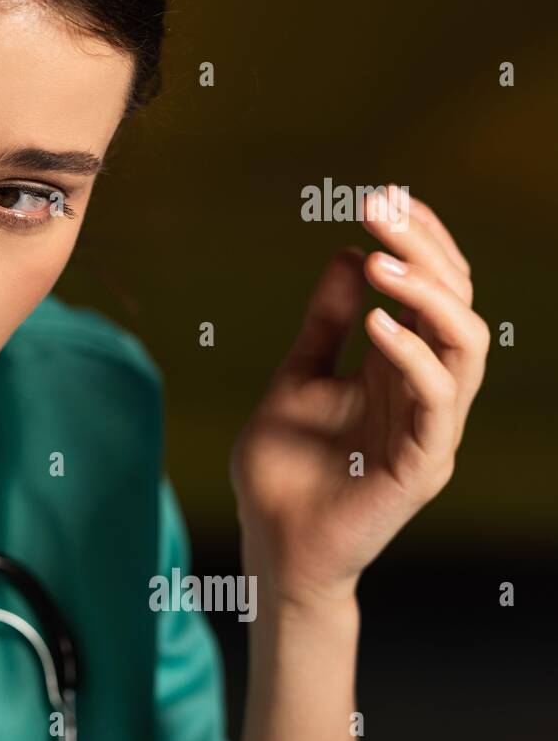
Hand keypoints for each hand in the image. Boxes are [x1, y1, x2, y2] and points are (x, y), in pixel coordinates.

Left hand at [231, 187, 487, 607]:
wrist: (273, 543)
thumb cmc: (283, 467)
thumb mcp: (296, 379)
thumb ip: (324, 325)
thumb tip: (347, 254)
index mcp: (400, 367)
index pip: (434, 290)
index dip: (418, 240)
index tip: (380, 197)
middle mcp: (426, 390)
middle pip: (456, 302)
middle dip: (424, 248)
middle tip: (379, 207)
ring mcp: (431, 427)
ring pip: (466, 343)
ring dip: (427, 293)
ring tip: (380, 258)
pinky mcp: (423, 463)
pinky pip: (437, 398)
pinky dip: (412, 354)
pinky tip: (376, 323)